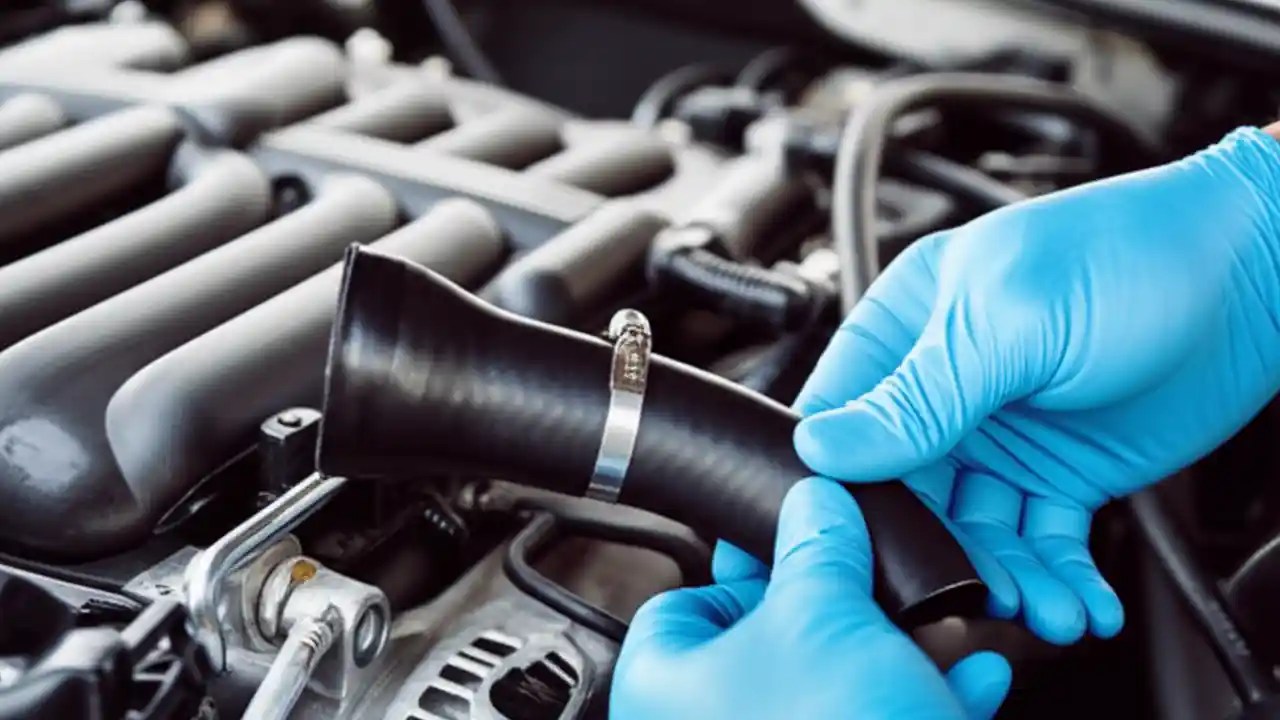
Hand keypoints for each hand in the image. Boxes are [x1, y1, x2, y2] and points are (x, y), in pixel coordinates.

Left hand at [612, 478, 1010, 719]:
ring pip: (836, 690)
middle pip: (776, 641)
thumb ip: (816, 547)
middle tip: (886, 584)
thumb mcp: (823, 617)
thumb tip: (817, 501)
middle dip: (849, 609)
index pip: (686, 598)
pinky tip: (976, 682)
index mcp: (665, 683)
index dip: (751, 563)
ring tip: (946, 630)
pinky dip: (923, 703)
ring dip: (898, 654)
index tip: (805, 542)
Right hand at [791, 127, 1279, 643]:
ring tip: (1043, 609)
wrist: (1256, 268)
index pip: (840, 417)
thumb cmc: (1131, 253)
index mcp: (905, 328)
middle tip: (971, 594)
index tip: (852, 540)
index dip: (839, 484)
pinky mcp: (1058, 474)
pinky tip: (1077, 602)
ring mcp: (1000, 435)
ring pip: (973, 530)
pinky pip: (1041, 540)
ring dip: (1005, 577)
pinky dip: (1058, 579)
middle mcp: (942, 386)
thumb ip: (919, 394)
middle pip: (906, 491)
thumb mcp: (1010, 321)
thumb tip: (825, 446)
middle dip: (935, 549)